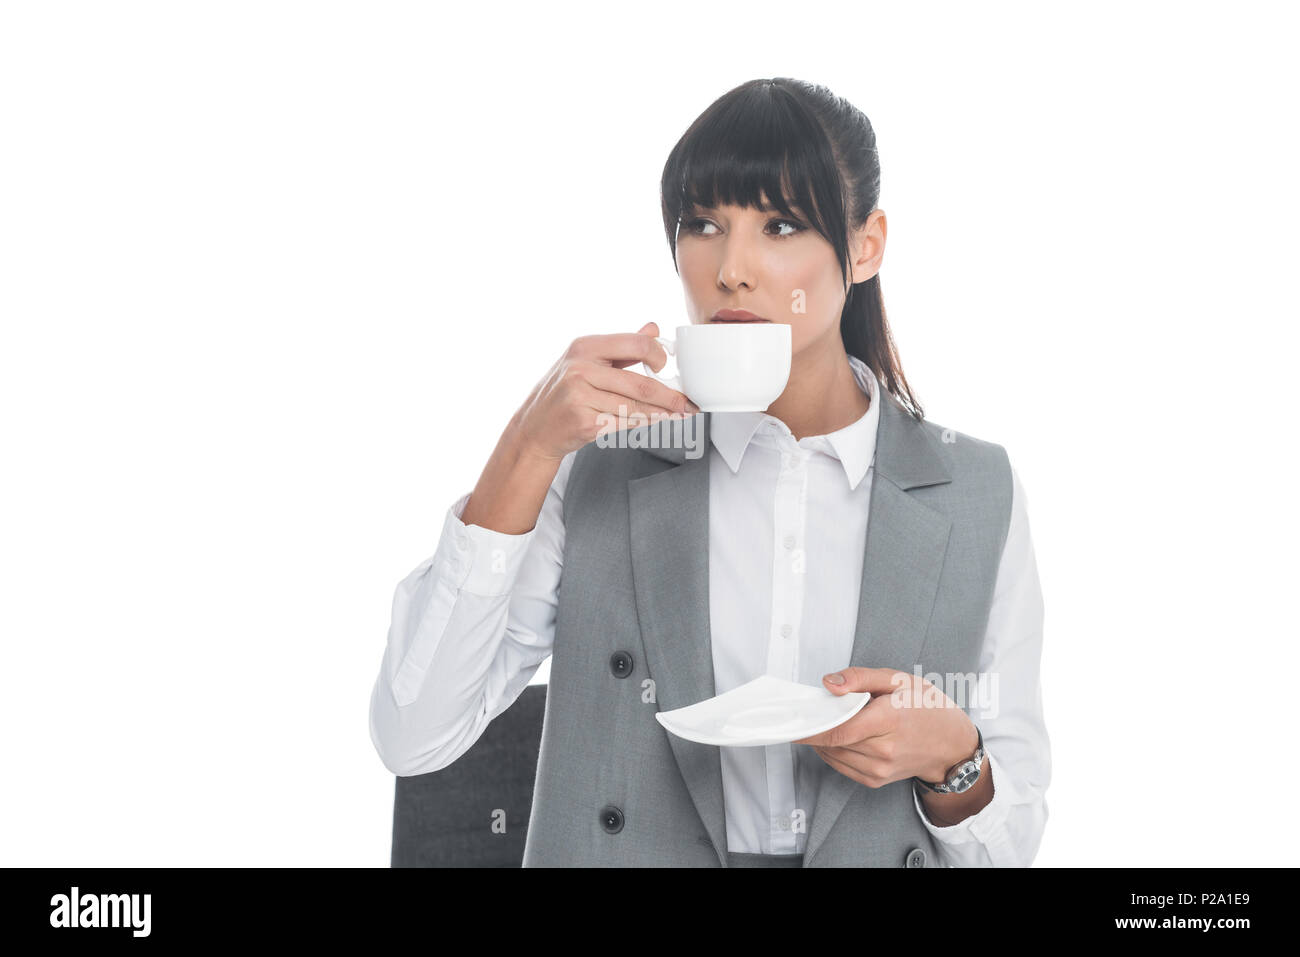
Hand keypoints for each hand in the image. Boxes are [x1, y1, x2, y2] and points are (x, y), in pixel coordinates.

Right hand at [512, 322, 698, 460]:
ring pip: (635, 406)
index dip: (658, 355)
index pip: (634, 344)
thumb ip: (621, 347)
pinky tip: (656, 422)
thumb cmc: (562, 393)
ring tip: (678, 413)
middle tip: (687, 401)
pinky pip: (625, 423)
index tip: (669, 365)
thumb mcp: (585, 360)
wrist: (534, 428)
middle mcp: (580, 369)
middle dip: (669, 395)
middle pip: (640, 382)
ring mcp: (580, 397)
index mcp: (584, 347)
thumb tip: (653, 329)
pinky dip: (645, 424)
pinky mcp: (584, 422)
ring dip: (661, 413)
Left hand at [792, 667, 978, 788]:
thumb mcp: (898, 680)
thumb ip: (860, 678)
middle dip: (816, 725)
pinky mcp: (876, 780)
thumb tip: (828, 683)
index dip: (810, 726)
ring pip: (833, 755)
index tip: (792, 717)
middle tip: (811, 709)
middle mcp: (883, 750)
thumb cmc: (928, 708)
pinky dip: (833, 751)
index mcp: (889, 720)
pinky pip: (841, 766)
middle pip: (832, 741)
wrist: (952, 745)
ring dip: (823, 738)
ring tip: (830, 720)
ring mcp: (880, 769)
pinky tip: (840, 736)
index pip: (838, 729)